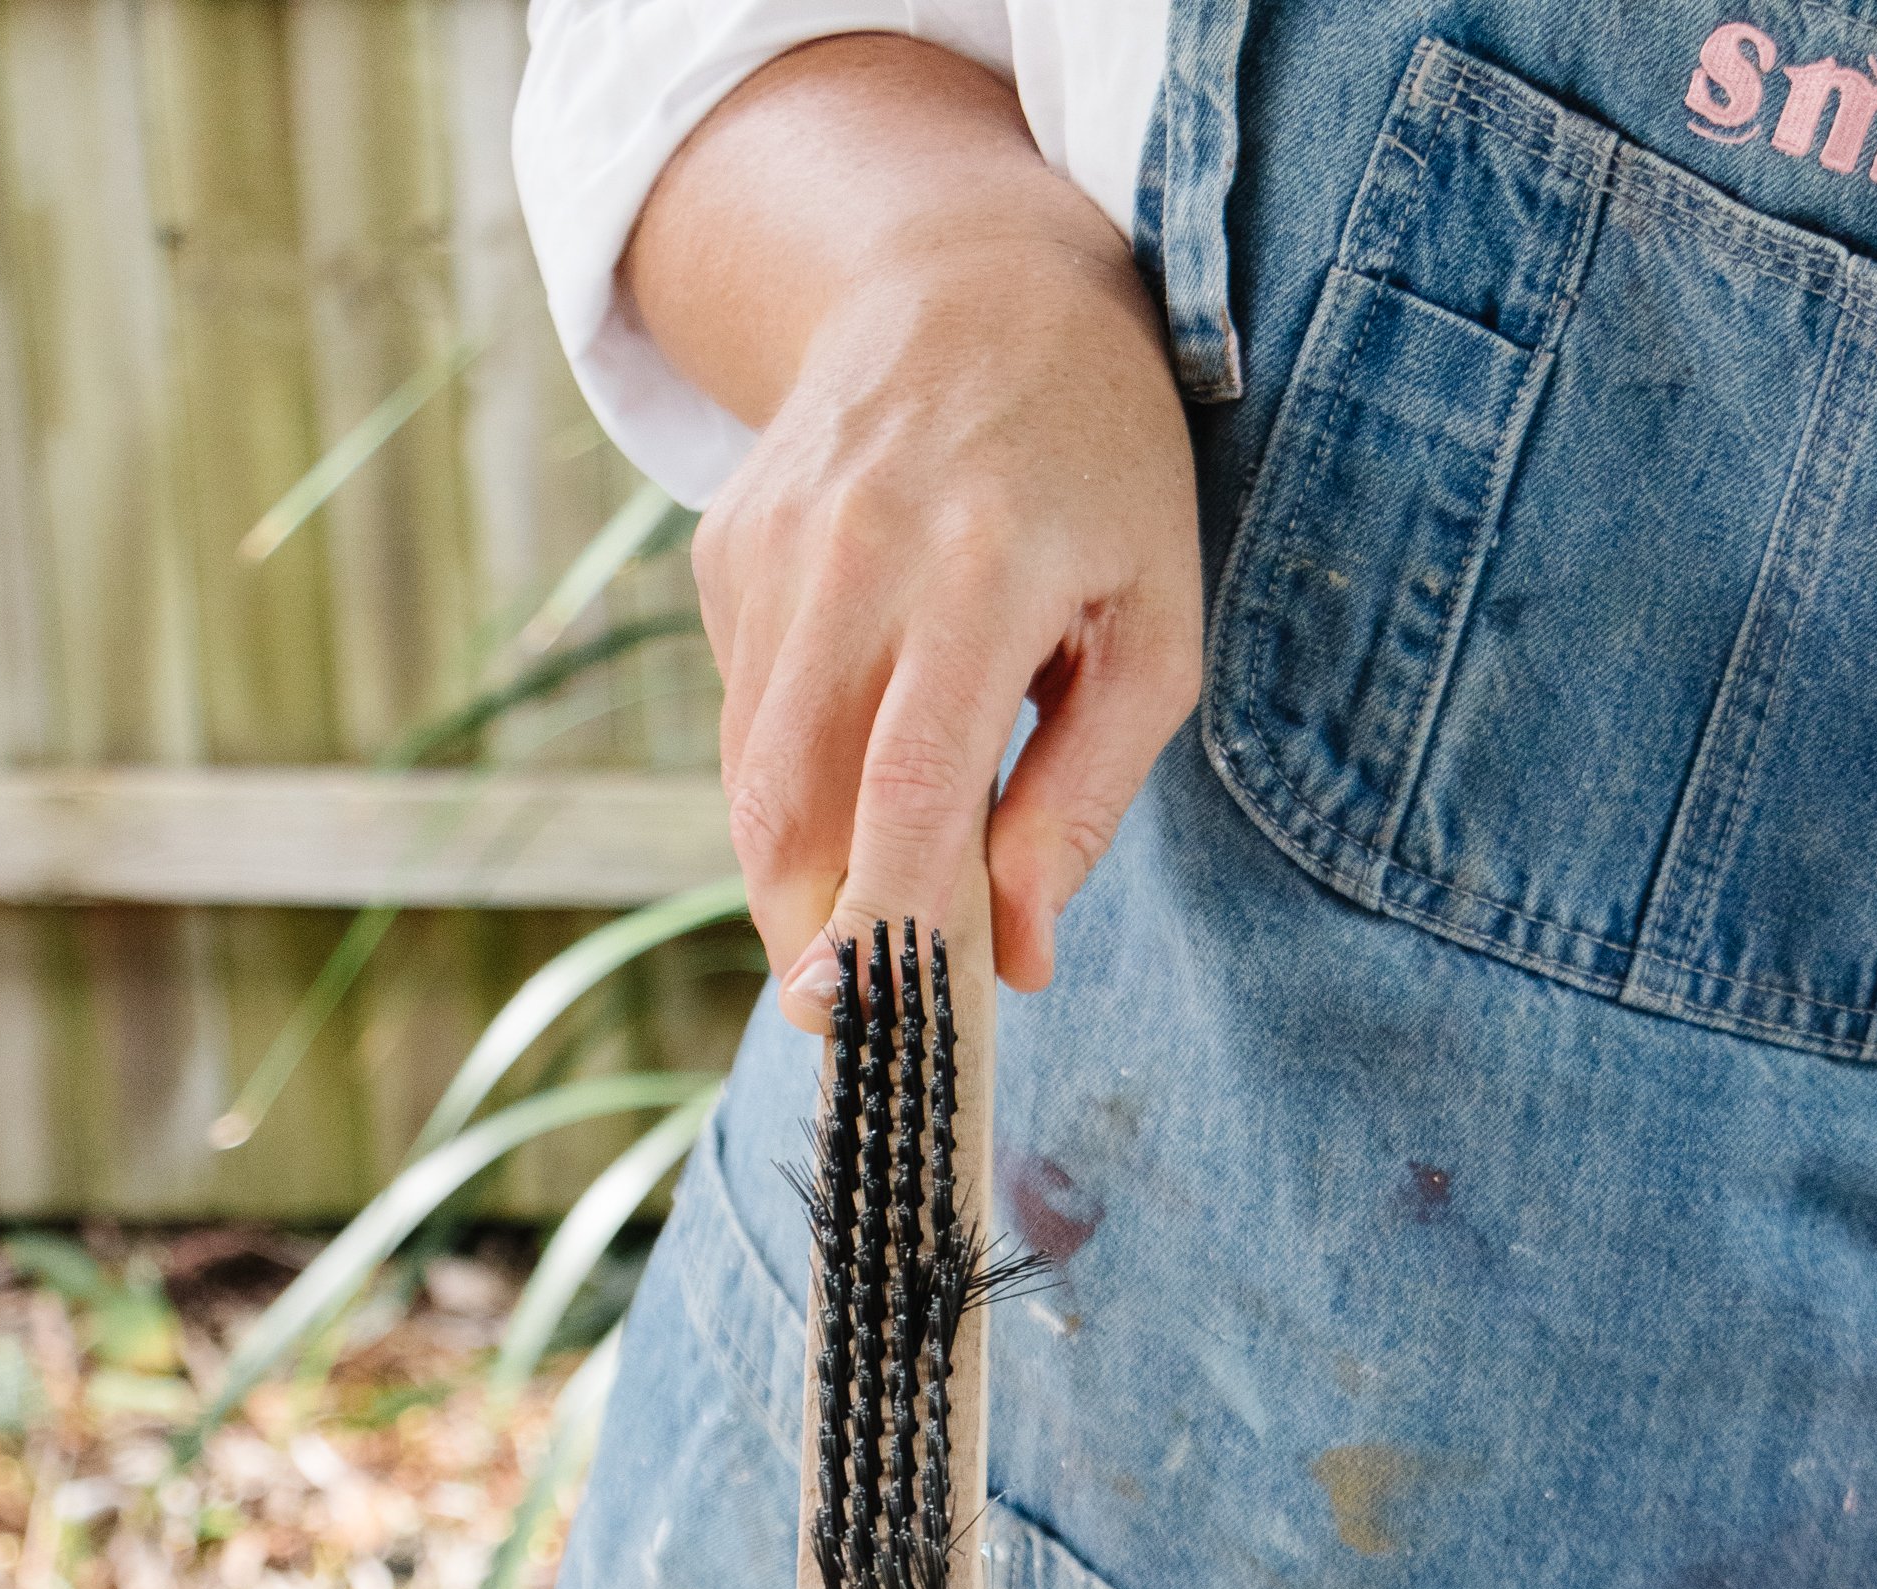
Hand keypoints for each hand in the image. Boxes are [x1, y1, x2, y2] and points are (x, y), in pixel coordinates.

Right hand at [626, 42, 1200, 1017]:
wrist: (965, 279)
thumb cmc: (1098, 468)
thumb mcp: (1153, 622)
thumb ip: (1088, 795)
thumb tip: (1020, 955)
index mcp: (980, 565)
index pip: (906, 782)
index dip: (880, 918)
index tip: (866, 1020)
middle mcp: (855, 550)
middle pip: (790, 796)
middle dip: (806, 931)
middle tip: (847, 1015)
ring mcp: (770, 548)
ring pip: (751, 773)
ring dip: (798, 871)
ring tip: (866, 909)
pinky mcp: (722, 555)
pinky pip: (744, 717)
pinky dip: (794, 780)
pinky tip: (856, 753)